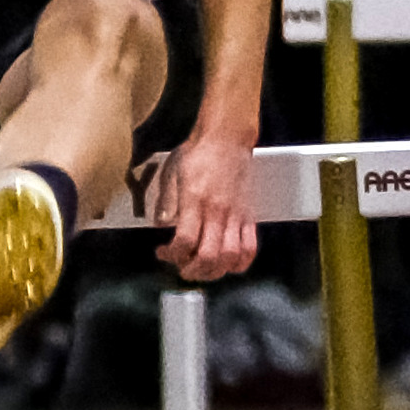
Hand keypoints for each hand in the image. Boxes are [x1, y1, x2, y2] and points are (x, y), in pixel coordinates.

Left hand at [153, 135, 256, 280]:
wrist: (226, 137)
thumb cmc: (197, 152)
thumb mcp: (172, 171)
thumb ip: (166, 200)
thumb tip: (159, 224)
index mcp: (195, 200)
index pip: (184, 240)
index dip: (171, 255)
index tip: (163, 252)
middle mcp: (217, 211)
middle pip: (209, 256)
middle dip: (193, 270)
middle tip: (182, 268)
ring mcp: (236, 215)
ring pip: (230, 257)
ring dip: (215, 271)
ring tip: (203, 269)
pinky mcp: (249, 216)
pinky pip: (250, 248)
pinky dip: (240, 263)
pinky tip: (227, 264)